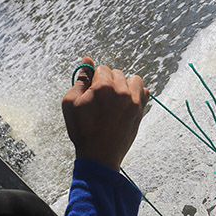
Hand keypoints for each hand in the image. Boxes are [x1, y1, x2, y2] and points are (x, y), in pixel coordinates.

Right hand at [62, 56, 149, 170]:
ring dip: (125, 84)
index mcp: (103, 86)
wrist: (99, 155)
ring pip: (133, 79)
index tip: (91, 92)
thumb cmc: (82, 130)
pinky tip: (127, 102)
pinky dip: (137, 93)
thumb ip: (80, 79)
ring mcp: (133, 101)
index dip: (94, 79)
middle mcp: (121, 91)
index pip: (101, 68)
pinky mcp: (140, 111)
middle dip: (108, 82)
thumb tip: (87, 60)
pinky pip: (145, 92)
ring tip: (116, 98)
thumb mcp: (71, 102)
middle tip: (101, 100)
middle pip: (116, 73)